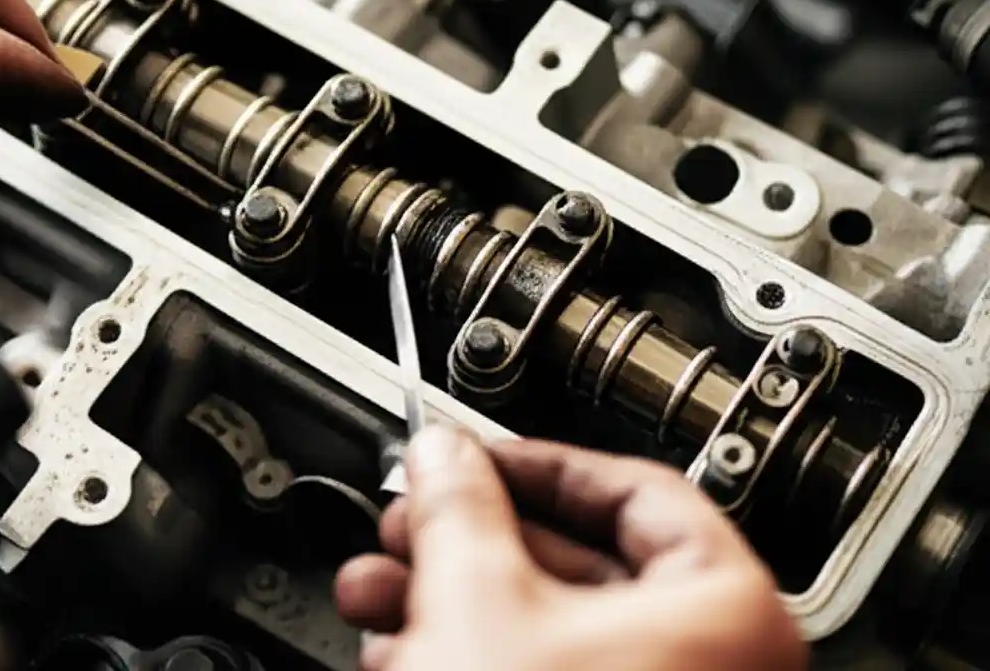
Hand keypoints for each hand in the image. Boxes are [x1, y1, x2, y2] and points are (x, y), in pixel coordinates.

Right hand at [335, 428, 807, 670]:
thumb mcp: (477, 604)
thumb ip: (460, 508)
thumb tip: (445, 456)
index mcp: (726, 612)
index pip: (636, 490)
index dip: (537, 461)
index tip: (472, 454)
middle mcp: (712, 670)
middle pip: (579, 564)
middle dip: (468, 538)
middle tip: (407, 517)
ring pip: (547, 633)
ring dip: (450, 600)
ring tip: (376, 589)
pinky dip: (472, 661)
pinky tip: (400, 656)